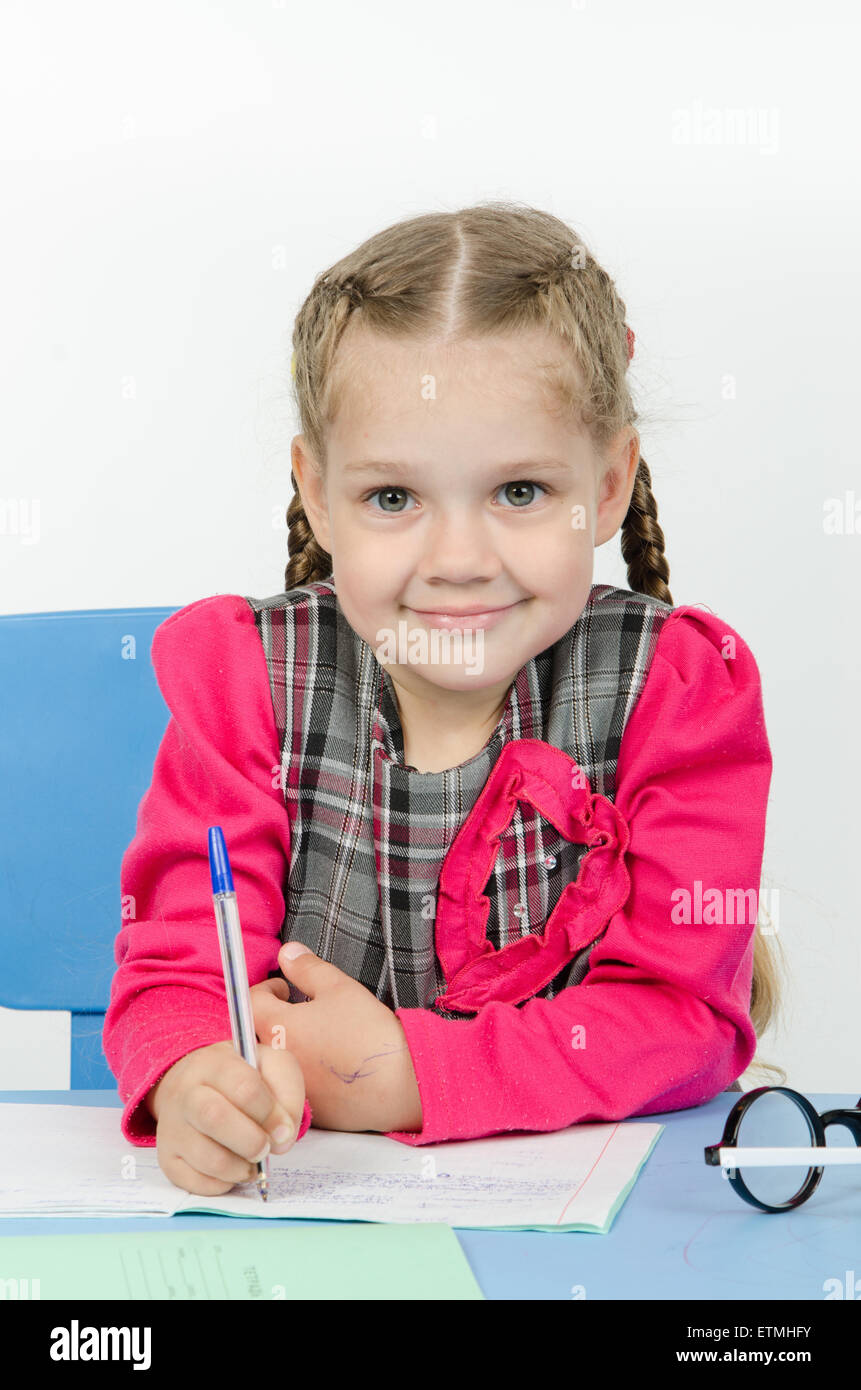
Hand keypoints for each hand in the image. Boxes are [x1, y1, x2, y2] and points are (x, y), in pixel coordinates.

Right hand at [147, 1039, 304, 1196]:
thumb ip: (287, 1092)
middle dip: (252, 1141)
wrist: (194, 1084)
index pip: (245, 1088)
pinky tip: (231, 1169)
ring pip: (207, 1158)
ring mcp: (172, 1127)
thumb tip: (283, 1139)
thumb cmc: (241, 1078)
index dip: (271, 1114)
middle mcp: (186, 1093)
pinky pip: (195, 1183)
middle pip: (215, 1118)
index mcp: (215, 1064)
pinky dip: (222, 1184)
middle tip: (265, 1148)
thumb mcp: (271, 1066)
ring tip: (250, 1161)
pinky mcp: (167, 1157)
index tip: (283, 1129)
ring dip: (240, 1168)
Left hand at [250, 945, 422, 1133]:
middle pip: (258, 1033)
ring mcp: (289, 1087)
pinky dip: (304, 1072)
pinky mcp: (307, 1109)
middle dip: (274, 1017)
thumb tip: (287, 953)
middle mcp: (276, 1061)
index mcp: (278, 1027)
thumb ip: (307, 968)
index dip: (267, 988)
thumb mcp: (339, 987)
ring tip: (316, 1037)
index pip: (249, 1002)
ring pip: (275, 1061)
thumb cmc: (370, 1033)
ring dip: (288, 1045)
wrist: (400, 1082)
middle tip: (300, 1009)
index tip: (285, 988)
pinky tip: (328, 1065)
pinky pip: (293, 1086)